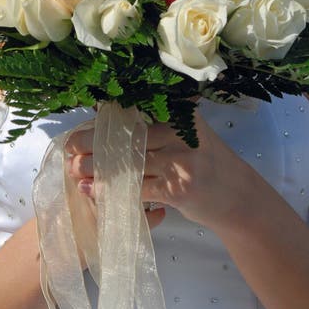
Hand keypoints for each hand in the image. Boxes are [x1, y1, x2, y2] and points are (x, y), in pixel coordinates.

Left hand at [65, 112, 244, 231]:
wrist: (238, 197)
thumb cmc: (204, 163)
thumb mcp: (186, 134)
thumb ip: (156, 125)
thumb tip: (104, 116)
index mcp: (180, 114)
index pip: (135, 110)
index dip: (104, 119)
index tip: (80, 125)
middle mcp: (180, 132)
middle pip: (127, 135)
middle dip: (93, 142)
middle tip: (70, 148)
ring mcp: (181, 160)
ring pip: (128, 162)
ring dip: (96, 168)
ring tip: (75, 171)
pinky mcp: (178, 189)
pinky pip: (136, 187)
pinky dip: (111, 190)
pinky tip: (94, 191)